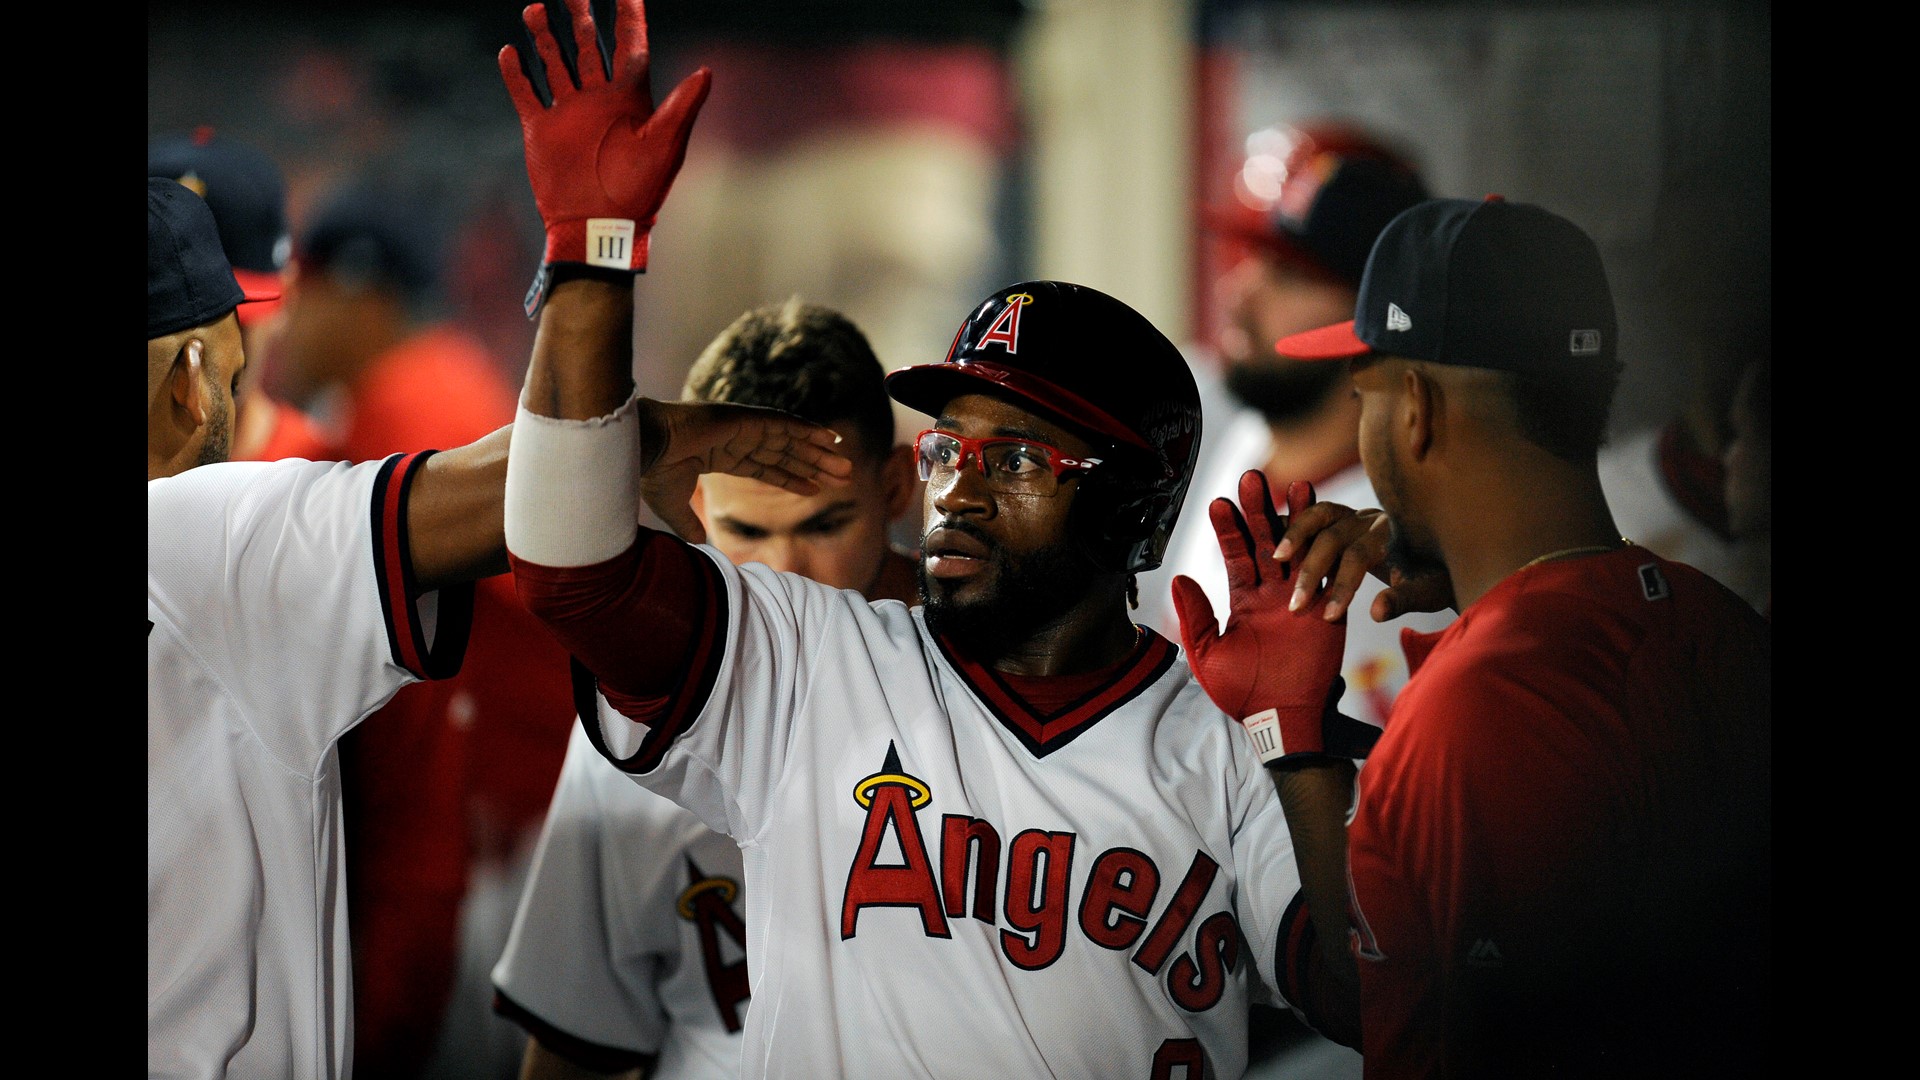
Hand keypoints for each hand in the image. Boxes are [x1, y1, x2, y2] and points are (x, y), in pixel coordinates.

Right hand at [498, 0, 710, 307]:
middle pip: (587, 46)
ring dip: (545, 36)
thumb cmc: (639, 191)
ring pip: (554, 62)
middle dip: (580, 15)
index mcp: (629, 98)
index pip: (629, 45)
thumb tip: (707, 71)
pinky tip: (510, 51)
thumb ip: (682, 106)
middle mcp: (598, 99)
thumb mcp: (666, 146)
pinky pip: (526, 94)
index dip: (628, 16)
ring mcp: (569, 113)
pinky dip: (517, 73)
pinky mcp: (542, 130)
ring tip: (535, 7)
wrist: (599, 227)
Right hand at [634, 399, 853, 542]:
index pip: (765, 467)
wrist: (640, 444)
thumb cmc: (651, 470)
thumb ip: (689, 524)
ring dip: (819, 450)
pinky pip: (784, 424)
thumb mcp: (673, 506)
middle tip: (844, 476)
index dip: (792, 478)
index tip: (816, 488)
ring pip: (789, 440)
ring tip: (846, 462)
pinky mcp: (744, 418)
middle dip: (814, 465)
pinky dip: (808, 429)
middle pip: (784, 454)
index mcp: (719, 454)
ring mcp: (741, 426)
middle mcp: (734, 438)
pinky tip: (830, 437)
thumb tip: (698, 545)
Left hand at [1171, 472, 1374, 765]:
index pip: (1235, 555)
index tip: (1219, 502)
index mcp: (1242, 601)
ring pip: (1299, 550)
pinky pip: (1327, 574)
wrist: (1281, 719)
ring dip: (1297, 519)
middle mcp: (1270, 593)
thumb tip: (1178, 579)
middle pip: (1266, 542)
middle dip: (1260, 510)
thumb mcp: (1208, 655)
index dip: (1228, 529)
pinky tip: (1329, 523)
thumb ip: (1195, 616)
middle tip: (1253, 476)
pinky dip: (1327, 550)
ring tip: (1296, 485)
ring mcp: (1299, 598)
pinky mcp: (1325, 608)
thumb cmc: (1242, 693)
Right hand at [1273, 502, 1455, 621]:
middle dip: (1311, 572)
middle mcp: (1371, 519)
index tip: (1328, 616)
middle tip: (1295, 606)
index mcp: (1392, 536)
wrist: (1443, 550)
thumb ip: (1403, 599)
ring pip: (1319, 515)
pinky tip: (1272, 540)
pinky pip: (1312, 516)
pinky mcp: (1341, 517)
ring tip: (1276, 558)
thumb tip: (1376, 612)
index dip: (1342, 586)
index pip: (1359, 557)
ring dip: (1294, 535)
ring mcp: (1354, 514)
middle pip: (1332, 538)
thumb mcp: (1429, 591)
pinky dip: (1292, 525)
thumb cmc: (1435, 576)